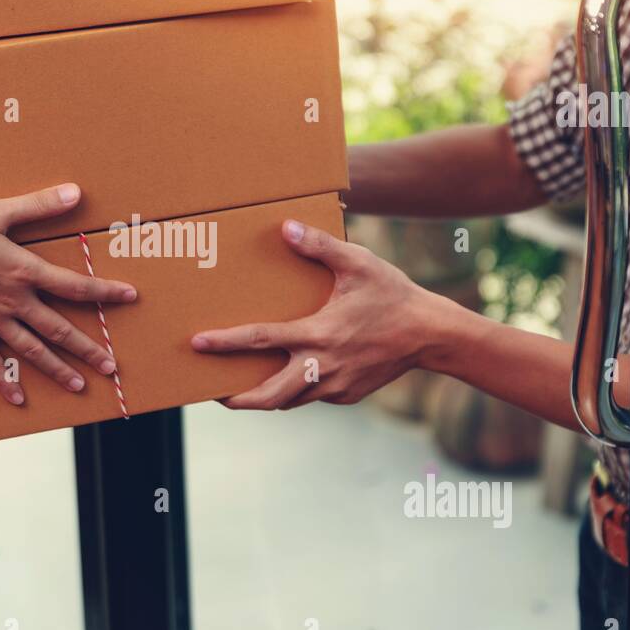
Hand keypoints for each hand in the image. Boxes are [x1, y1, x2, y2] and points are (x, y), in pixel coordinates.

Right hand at [0, 183, 135, 404]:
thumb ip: (37, 205)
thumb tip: (76, 192)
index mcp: (24, 272)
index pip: (74, 285)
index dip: (104, 292)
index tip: (130, 298)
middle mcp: (14, 302)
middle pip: (59, 329)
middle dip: (88, 349)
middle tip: (112, 367)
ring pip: (32, 351)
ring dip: (58, 370)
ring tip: (79, 387)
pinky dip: (5, 382)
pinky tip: (19, 399)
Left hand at [191, 219, 447, 408]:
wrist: (432, 335)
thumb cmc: (393, 296)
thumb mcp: (358, 264)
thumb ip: (320, 247)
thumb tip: (286, 229)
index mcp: (317, 335)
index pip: (260, 340)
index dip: (226, 342)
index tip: (198, 344)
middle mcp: (320, 367)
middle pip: (266, 396)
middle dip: (236, 399)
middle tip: (212, 392)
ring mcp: (334, 387)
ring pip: (287, 401)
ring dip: (262, 397)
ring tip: (241, 389)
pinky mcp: (346, 396)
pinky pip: (312, 396)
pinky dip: (295, 389)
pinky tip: (288, 374)